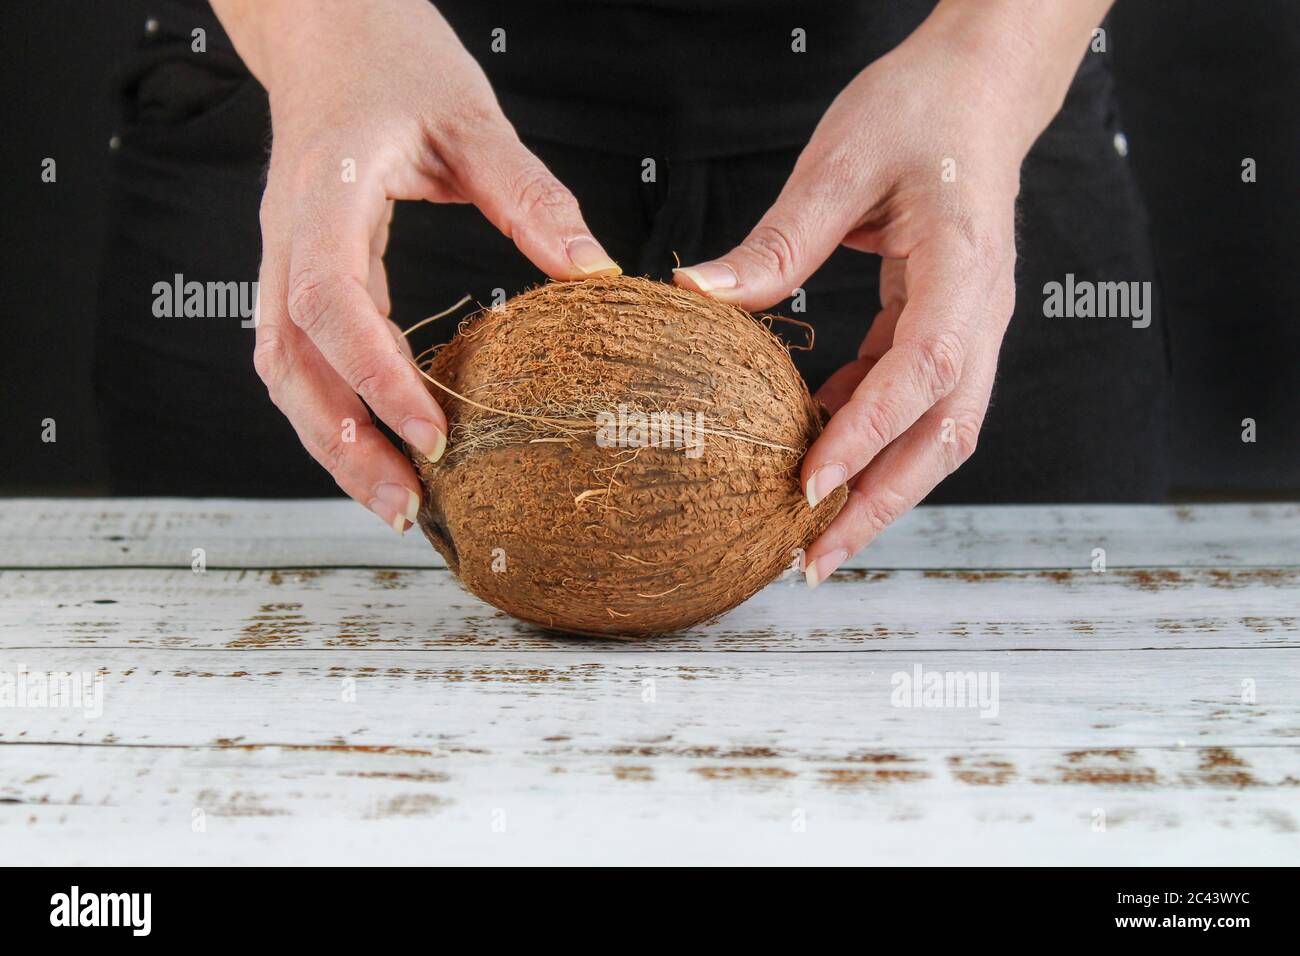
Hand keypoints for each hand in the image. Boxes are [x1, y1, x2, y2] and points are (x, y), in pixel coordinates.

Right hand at [218, 0, 618, 531]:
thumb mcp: (471, 118)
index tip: (431, 432)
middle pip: (290, 361)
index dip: (374, 376)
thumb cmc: (394, 59)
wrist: (326, 28)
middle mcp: (288, 235)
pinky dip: (335, 408)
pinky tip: (379, 443)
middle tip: (403, 506)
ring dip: (330, 440)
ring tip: (392, 500)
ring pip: (284, 369)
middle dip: (341, 442)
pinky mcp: (299, 268)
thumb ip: (529, 194)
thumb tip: (594, 272)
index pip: (330, 302)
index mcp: (324, 194)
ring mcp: (284, 255)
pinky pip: (301, 353)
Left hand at [673, 0, 1101, 583]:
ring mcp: (972, 326)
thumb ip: (778, 239)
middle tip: (813, 559)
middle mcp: (981, 311)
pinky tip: (816, 445)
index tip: (809, 486)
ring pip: (937, 432)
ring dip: (880, 488)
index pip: (924, 370)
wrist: (979, 92)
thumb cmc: (920, 111)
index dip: (868, 435)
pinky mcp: (948, 328)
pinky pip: (914, 401)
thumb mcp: (840, 162)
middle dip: (882, 504)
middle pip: (946, 434)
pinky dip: (869, 436)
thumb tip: (703, 295)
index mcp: (964, 265)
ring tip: (813, 533)